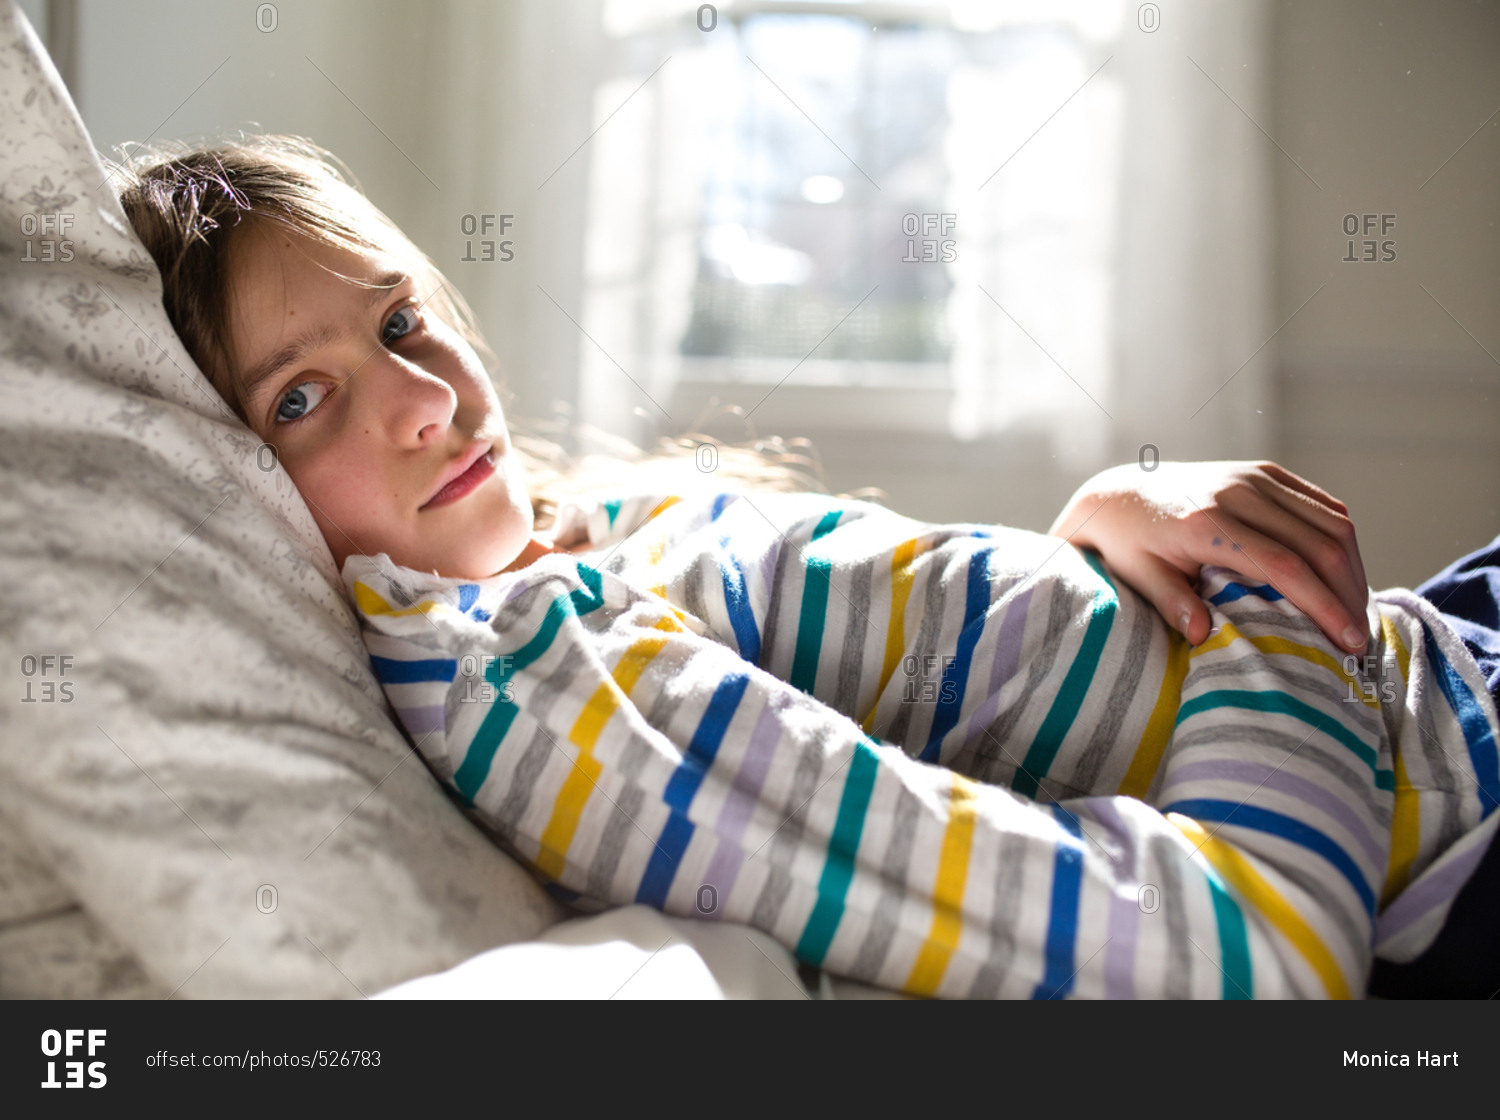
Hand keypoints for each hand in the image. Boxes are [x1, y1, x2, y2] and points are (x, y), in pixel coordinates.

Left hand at [1048, 460, 1369, 651]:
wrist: (1121, 493)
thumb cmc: (1128, 544)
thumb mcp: (1138, 576)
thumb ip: (1171, 603)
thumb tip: (1203, 636)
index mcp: (1206, 522)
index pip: (1284, 565)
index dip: (1323, 604)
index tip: (1347, 640)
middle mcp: (1237, 492)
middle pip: (1318, 543)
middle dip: (1349, 593)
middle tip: (1359, 638)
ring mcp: (1255, 477)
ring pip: (1330, 520)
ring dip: (1353, 567)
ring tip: (1357, 611)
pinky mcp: (1266, 471)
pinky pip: (1320, 503)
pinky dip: (1341, 539)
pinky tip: (1345, 574)